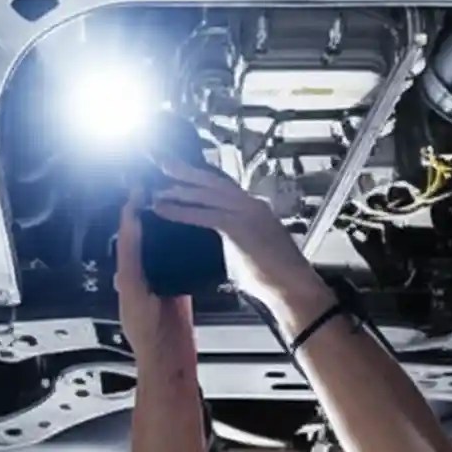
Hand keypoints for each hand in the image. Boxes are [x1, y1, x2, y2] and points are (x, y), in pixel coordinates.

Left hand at [114, 191, 196, 365]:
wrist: (169, 361)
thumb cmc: (148, 336)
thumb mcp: (135, 291)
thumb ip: (131, 259)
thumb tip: (129, 226)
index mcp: (127, 275)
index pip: (127, 235)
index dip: (132, 211)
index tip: (139, 188)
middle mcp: (142, 276)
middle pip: (143, 237)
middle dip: (148, 213)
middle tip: (157, 189)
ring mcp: (161, 282)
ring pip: (161, 247)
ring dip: (166, 225)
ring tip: (174, 203)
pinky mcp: (179, 290)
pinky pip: (179, 262)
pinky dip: (182, 246)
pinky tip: (192, 236)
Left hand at [150, 160, 330, 316]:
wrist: (293, 289)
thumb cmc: (275, 278)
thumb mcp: (250, 251)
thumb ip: (234, 242)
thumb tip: (225, 246)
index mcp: (255, 209)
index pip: (223, 187)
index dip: (201, 179)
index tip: (182, 173)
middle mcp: (252, 205)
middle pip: (214, 182)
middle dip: (187, 171)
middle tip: (163, 162)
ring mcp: (248, 213)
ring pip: (208, 193)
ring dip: (180, 188)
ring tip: (157, 186)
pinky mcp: (240, 227)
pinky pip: (205, 215)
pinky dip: (182, 211)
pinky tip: (164, 210)